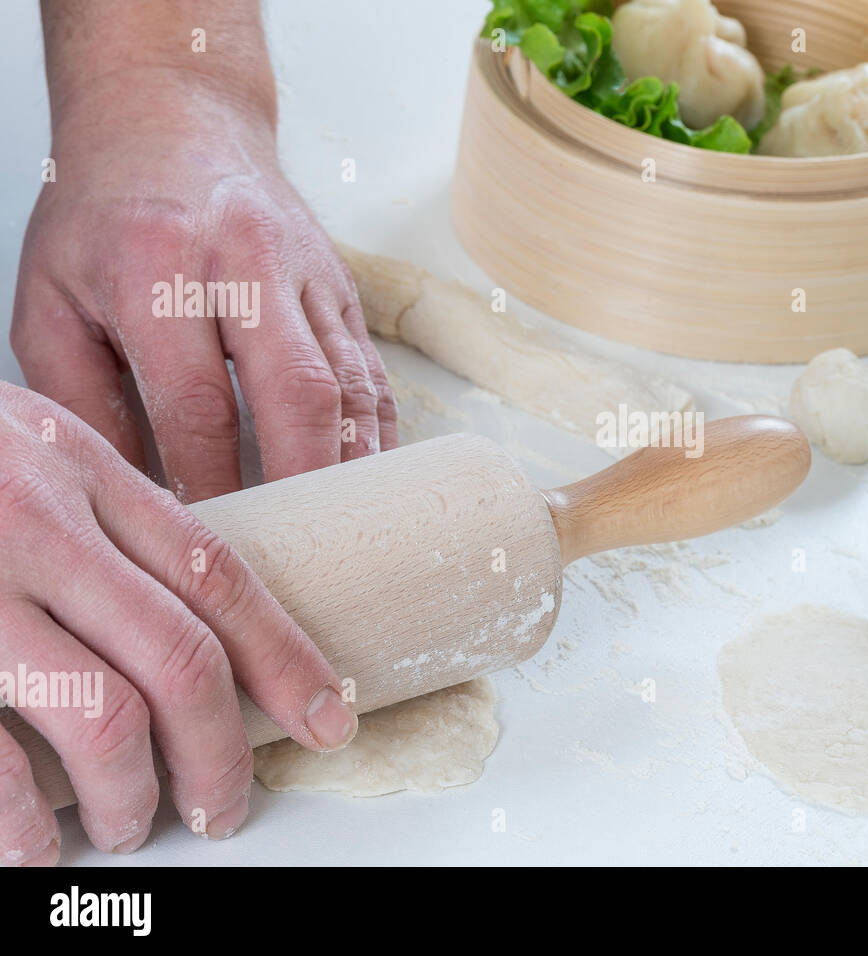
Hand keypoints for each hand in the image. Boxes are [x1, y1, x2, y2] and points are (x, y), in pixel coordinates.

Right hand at [0, 382, 357, 864]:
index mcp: (80, 469)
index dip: (288, 659)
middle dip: (223, 753)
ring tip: (134, 822)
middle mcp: (33, 520)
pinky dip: (24, 827)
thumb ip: (105, 520)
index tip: (329, 721)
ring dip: (133, 795)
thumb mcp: (25, 452)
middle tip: (225, 806)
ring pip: (100, 719)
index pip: (220, 575)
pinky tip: (37, 847)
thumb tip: (198, 621)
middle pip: (180, 659)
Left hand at [12, 11, 396, 502]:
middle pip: (297, 392)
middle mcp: (245, 262)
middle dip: (301, 486)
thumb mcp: (50, 299)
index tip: (210, 544)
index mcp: (158, 265)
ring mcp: (307, 274)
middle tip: (296, 555)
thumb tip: (132, 495)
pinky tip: (365, 485)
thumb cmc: (103, 214)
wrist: (175, 118)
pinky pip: (373, 375)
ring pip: (351, 385)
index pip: (196, 404)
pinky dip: (374, 438)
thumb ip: (79, 400)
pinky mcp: (343, 289)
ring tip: (341, 536)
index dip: (207, 486)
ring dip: (350, 470)